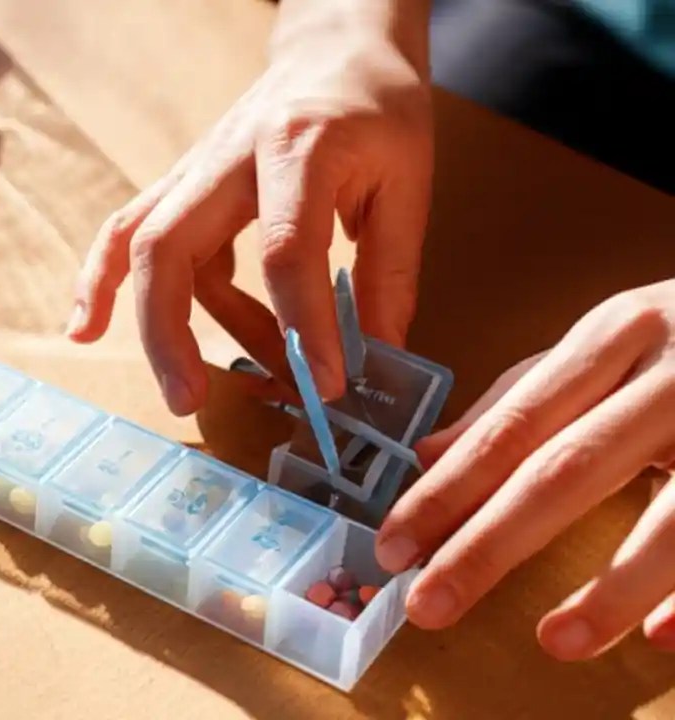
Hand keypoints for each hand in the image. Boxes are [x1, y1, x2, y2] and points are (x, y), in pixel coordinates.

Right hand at [66, 0, 433, 414]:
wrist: (335, 48)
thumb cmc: (375, 108)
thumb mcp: (407, 182)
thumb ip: (389, 272)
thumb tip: (377, 359)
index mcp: (298, 148)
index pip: (286, 247)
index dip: (302, 322)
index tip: (326, 381)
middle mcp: (228, 158)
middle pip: (172, 246)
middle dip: (172, 331)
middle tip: (193, 399)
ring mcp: (194, 171)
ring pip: (138, 244)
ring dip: (148, 322)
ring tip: (180, 390)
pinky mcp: (182, 189)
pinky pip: (129, 236)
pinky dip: (106, 285)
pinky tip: (90, 329)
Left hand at [377, 280, 674, 658]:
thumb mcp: (609, 343)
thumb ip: (522, 398)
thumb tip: (428, 455)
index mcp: (615, 336)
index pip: (513, 425)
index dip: (447, 490)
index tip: (393, 546)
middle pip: (569, 469)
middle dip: (491, 544)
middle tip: (430, 604)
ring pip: (674, 516)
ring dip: (609, 587)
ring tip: (552, 641)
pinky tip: (659, 637)